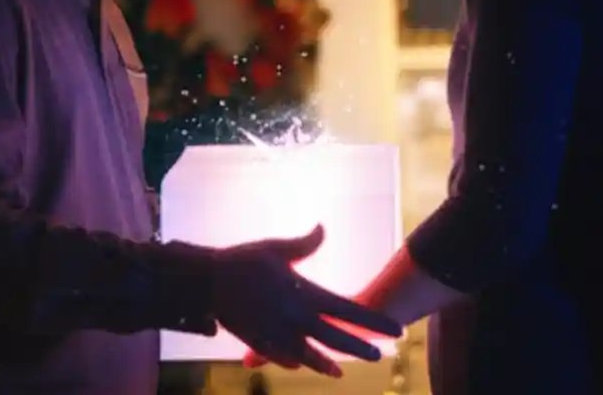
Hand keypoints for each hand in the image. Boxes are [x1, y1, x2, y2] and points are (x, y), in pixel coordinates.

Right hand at [211, 225, 402, 377]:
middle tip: (379, 356)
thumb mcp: (277, 248)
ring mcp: (277, 333)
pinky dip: (292, 360)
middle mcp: (296, 318)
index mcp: (305, 294)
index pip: (349, 311)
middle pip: (334, 338)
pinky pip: (281, 354)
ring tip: (339, 372)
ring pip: (308, 354)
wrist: (207, 281)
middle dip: (358, 348)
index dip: (374, 323)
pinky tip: (299, 364)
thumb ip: (305, 244)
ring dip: (325, 363)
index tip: (395, 330)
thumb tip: (322, 229)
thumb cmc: (243, 259)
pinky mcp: (258, 340)